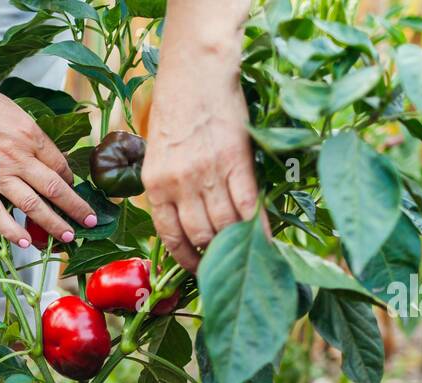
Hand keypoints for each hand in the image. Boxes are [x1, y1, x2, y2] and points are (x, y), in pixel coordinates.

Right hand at [0, 73, 95, 248]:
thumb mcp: (12, 110)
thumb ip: (29, 134)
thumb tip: (44, 153)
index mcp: (30, 134)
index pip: (59, 164)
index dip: (70, 181)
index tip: (74, 190)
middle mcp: (19, 156)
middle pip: (55, 188)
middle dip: (76, 208)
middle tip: (90, 222)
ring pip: (33, 205)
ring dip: (53, 223)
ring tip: (67, 237)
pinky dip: (11, 230)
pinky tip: (24, 242)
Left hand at [143, 60, 257, 271]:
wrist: (198, 71)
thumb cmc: (176, 109)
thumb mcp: (158, 154)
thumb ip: (168, 189)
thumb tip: (187, 224)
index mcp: (155, 185)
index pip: (170, 237)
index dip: (186, 260)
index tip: (198, 273)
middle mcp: (179, 185)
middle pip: (201, 236)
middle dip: (215, 258)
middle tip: (229, 269)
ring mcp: (208, 175)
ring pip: (225, 227)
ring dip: (238, 247)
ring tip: (248, 258)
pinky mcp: (236, 162)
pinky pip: (249, 208)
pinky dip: (258, 229)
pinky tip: (266, 242)